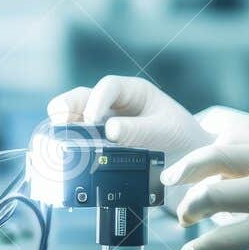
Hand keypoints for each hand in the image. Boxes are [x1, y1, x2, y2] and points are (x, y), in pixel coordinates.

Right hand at [46, 75, 212, 164]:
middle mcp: (114, 105)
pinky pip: (80, 141)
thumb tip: (110, 130)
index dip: (96, 100)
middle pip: (82, 98)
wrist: (191, 162)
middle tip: (59, 123)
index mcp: (134, 92)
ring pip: (75, 119)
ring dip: (64, 127)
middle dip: (67, 108)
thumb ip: (139, 131)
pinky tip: (66, 158)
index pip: (109, 87)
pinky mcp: (99, 145)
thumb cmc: (182, 139)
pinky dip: (71, 147)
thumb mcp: (165, 132)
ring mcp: (104, 124)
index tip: (92, 119)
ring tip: (57, 140)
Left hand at [166, 130, 248, 249]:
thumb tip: (229, 175)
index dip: (205, 153)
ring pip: (211, 195)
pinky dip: (202, 246)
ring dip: (189, 209)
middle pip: (211, 157)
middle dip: (182, 171)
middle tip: (168, 182)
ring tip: (185, 218)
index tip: (191, 166)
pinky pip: (225, 237)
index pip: (229, 136)